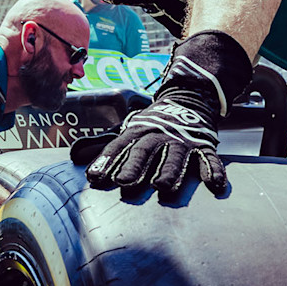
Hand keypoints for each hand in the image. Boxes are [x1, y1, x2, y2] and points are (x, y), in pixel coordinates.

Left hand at [87, 31, 252, 194]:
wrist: (188, 98)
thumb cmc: (151, 124)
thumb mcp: (127, 131)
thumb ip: (102, 145)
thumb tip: (73, 155)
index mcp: (137, 132)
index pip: (118, 147)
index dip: (106, 161)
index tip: (94, 177)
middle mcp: (157, 135)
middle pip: (144, 151)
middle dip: (133, 166)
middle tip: (123, 183)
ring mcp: (181, 140)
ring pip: (175, 156)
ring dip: (169, 171)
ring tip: (162, 187)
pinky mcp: (203, 145)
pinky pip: (208, 158)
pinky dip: (212, 170)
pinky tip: (214, 184)